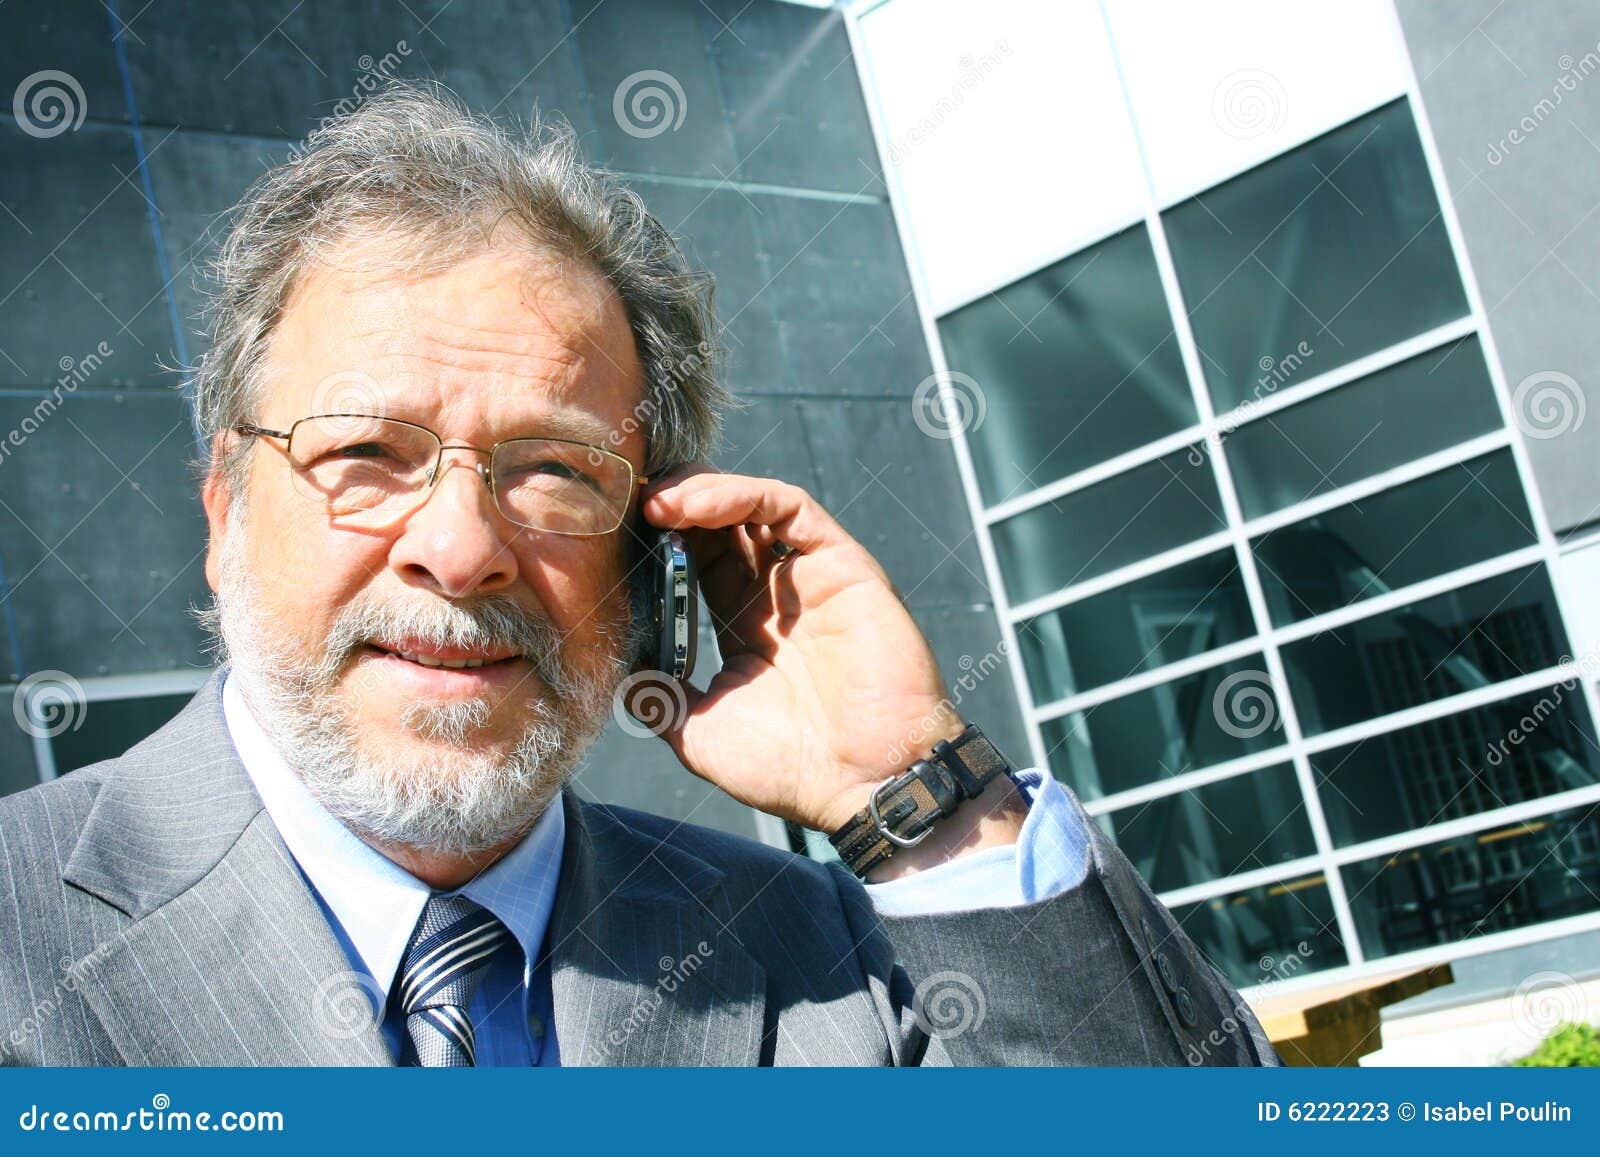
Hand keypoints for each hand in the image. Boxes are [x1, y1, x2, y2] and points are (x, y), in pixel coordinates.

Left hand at [632, 464, 1006, 842]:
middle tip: (628, 505)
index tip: (611, 536)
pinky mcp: (841, 563)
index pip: (697, 559)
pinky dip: (740, 495)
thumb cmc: (790, 769)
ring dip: (699, 491)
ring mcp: (809, 575)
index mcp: (745, 625)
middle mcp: (777, 593)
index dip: (657, 541)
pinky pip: (788, 507)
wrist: (863, 785)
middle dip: (673, 503)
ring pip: (751, 503)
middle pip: (721, 522)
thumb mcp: (699, 731)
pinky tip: (695, 507)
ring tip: (656, 502)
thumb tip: (614, 674)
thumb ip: (660, 695)